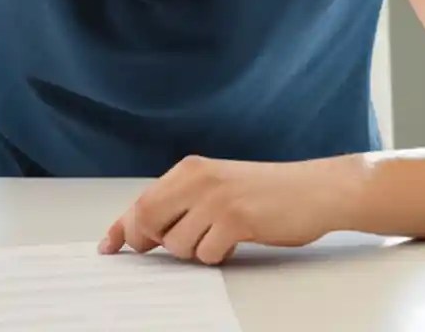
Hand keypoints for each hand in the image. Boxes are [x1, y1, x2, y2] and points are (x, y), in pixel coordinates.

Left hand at [99, 155, 337, 264]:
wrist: (316, 189)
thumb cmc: (267, 192)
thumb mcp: (218, 187)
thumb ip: (182, 202)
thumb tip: (141, 231)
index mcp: (190, 169)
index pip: (141, 200)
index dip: (121, 227)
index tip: (109, 246)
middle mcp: (198, 179)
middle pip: (146, 220)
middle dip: (151, 241)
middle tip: (171, 245)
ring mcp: (216, 199)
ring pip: (177, 244)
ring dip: (195, 250)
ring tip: (220, 236)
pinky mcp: (236, 219)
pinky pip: (207, 254)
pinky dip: (217, 255)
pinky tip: (236, 240)